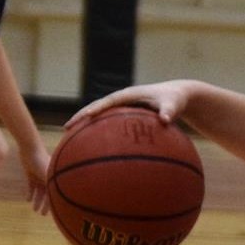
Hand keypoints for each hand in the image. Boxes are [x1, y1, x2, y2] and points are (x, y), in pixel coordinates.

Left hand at [18, 140, 50, 214]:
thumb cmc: (41, 161)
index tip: (53, 214)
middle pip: (47, 194)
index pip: (55, 194)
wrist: (30, 148)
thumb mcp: (48, 175)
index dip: (55, 204)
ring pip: (38, 192)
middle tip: (42, 214)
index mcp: (54, 178)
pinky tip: (27, 200)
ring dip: (37, 200)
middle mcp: (48, 178)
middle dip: (46, 205)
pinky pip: (30, 186)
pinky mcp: (30, 173)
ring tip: (34, 210)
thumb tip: (61, 199)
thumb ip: (54, 186)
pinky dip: (29, 193)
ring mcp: (39, 176)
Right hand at [64, 81, 194, 132]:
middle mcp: (122, 101)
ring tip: (69, 139)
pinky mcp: (124, 117)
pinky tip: (92, 150)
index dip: (95, 109)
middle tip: (66, 129)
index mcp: (129, 95)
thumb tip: (165, 120)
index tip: (84, 117)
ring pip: (99, 117)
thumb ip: (169, 111)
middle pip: (96, 108)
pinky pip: (108, 125)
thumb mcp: (173, 104)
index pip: (107, 102)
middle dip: (81, 117)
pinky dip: (99, 133)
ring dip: (85, 125)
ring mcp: (121, 109)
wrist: (177, 96)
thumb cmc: (175, 99)